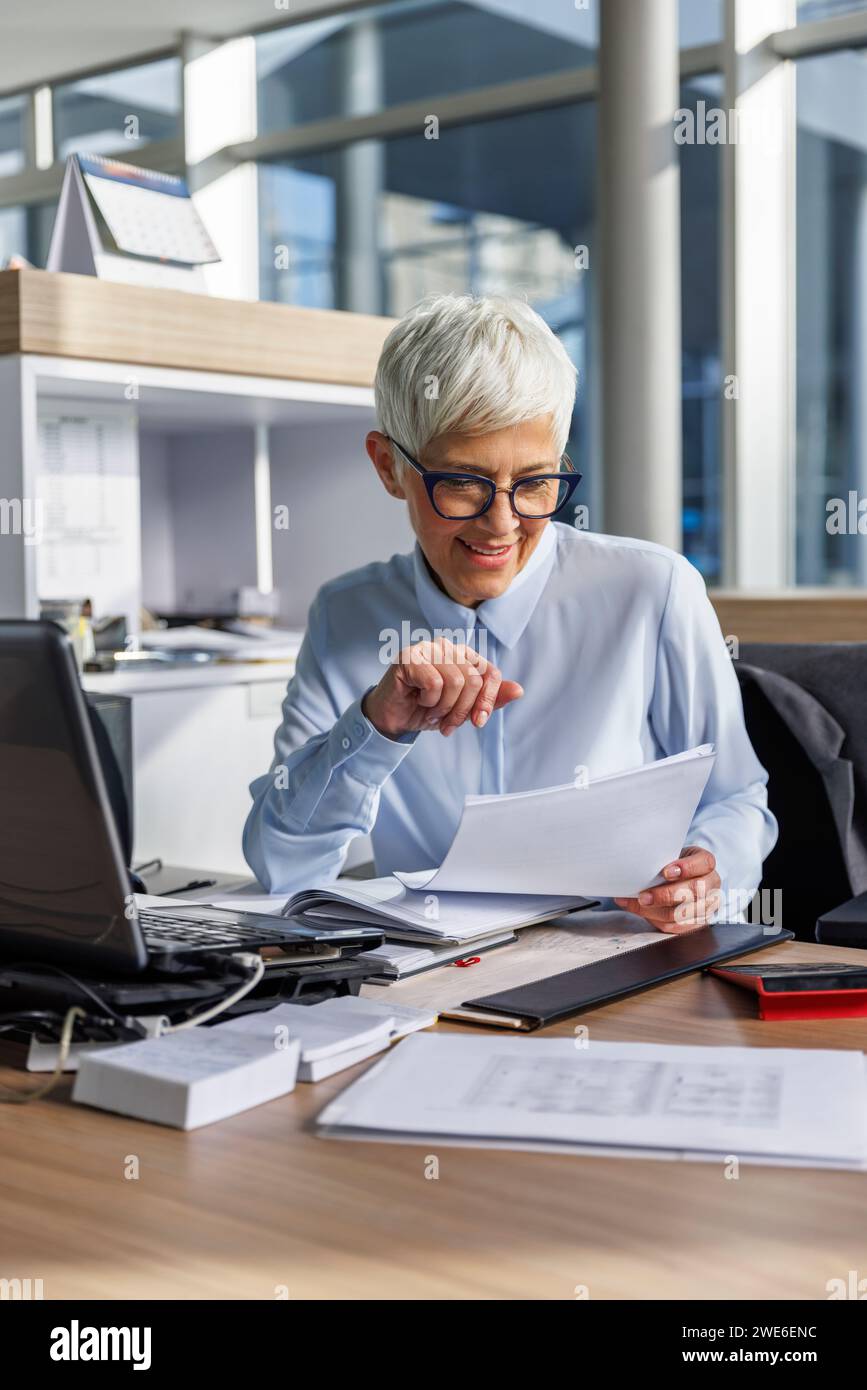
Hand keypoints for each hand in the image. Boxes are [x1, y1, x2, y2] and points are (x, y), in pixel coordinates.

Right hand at [362, 638, 522, 739]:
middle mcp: (447, 647)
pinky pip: (434, 682)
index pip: (491, 674)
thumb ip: (489, 700)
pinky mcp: (408, 657)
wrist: (394, 719)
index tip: (477, 722)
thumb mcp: (463, 709)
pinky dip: (429, 701)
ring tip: (432, 713)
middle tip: (447, 724)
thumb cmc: (428, 710)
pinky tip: (419, 701)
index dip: (488, 701)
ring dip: (444, 708)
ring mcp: (427, 648)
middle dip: (463, 711)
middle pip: (474, 680)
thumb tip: (519, 690)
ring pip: (455, 681)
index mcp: (464, 655)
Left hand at [614, 845, 720, 932]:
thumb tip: (629, 874)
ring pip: (684, 913)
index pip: (704, 863)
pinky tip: (643, 912)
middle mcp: (712, 884)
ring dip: (657, 911)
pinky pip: (677, 927)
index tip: (665, 872)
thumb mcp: (669, 857)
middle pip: (695, 891)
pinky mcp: (699, 923)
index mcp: (707, 863)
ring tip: (639, 904)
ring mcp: (708, 905)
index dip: (686, 868)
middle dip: (666, 895)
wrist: (683, 880)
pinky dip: (656, 920)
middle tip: (644, 896)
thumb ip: (657, 862)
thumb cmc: (673, 866)